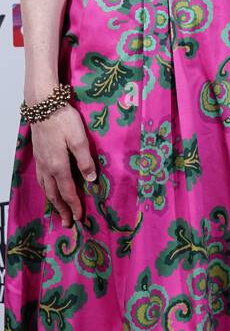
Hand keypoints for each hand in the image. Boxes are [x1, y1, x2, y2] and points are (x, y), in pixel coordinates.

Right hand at [31, 104, 97, 227]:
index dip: (75, 206)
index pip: (68, 192)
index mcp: (59, 166)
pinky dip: (45, 189)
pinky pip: (41, 179)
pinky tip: (48, 189)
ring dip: (53, 202)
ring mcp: (40, 162)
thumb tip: (91, 181)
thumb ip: (85, 161)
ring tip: (58, 211)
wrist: (43, 106)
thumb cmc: (63, 120)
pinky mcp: (38, 155)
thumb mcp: (79, 139)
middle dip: (62, 210)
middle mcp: (47, 168)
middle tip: (69, 223)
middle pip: (54, 195)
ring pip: (45, 188)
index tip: (80, 218)